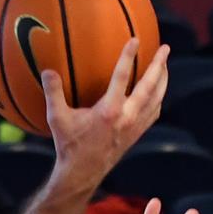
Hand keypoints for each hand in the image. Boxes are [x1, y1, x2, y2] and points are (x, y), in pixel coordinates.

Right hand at [44, 40, 169, 192]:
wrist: (82, 174)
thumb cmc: (68, 145)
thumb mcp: (57, 119)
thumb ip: (53, 93)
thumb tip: (47, 70)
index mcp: (109, 111)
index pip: (122, 77)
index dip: (128, 56)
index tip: (136, 40)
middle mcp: (126, 117)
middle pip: (149, 86)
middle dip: (159, 65)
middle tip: (165, 48)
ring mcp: (134, 127)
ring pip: (157, 99)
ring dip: (163, 80)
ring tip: (165, 65)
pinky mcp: (136, 134)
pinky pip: (154, 112)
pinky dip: (158, 98)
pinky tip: (157, 92)